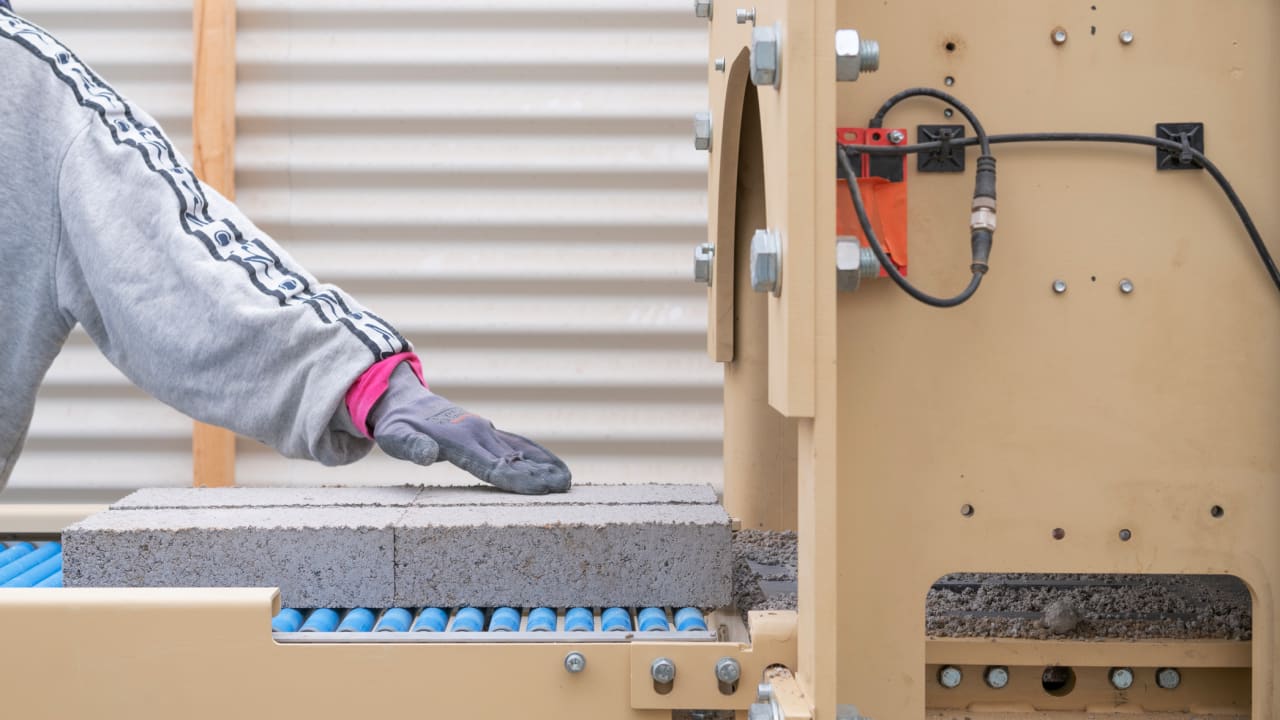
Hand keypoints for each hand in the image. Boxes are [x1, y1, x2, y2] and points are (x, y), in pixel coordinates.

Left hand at [369, 364, 571, 493]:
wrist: (403, 399)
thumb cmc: (397, 425)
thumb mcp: (395, 437)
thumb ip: (411, 447)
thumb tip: (428, 456)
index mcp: (460, 441)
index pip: (494, 465)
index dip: (518, 478)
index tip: (541, 488)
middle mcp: (478, 433)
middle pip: (515, 459)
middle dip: (540, 474)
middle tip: (565, 488)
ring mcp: (485, 431)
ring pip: (521, 449)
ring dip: (545, 463)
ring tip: (567, 478)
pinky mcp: (487, 432)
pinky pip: (516, 443)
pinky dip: (536, 453)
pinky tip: (551, 464)